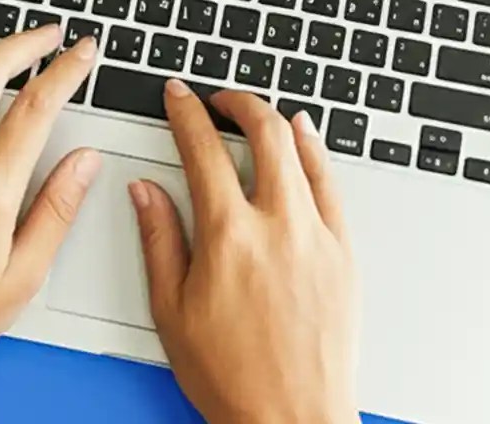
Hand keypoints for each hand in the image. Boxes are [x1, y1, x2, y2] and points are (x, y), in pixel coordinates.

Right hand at [131, 85, 359, 423]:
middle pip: (263, 133)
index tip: (179, 97)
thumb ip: (160, 241)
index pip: (203, 151)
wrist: (293, 415)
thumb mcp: (172, 311)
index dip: (187, 113)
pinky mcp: (344, 251)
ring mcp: (317, 235)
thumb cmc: (232, 376)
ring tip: (260, 110)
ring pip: (302, 151)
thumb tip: (145, 191)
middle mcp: (278, 226)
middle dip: (238, 101)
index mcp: (228, 237)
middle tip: (220, 98)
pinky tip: (307, 139)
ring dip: (278, 120)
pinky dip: (317, 152)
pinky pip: (332, 184)